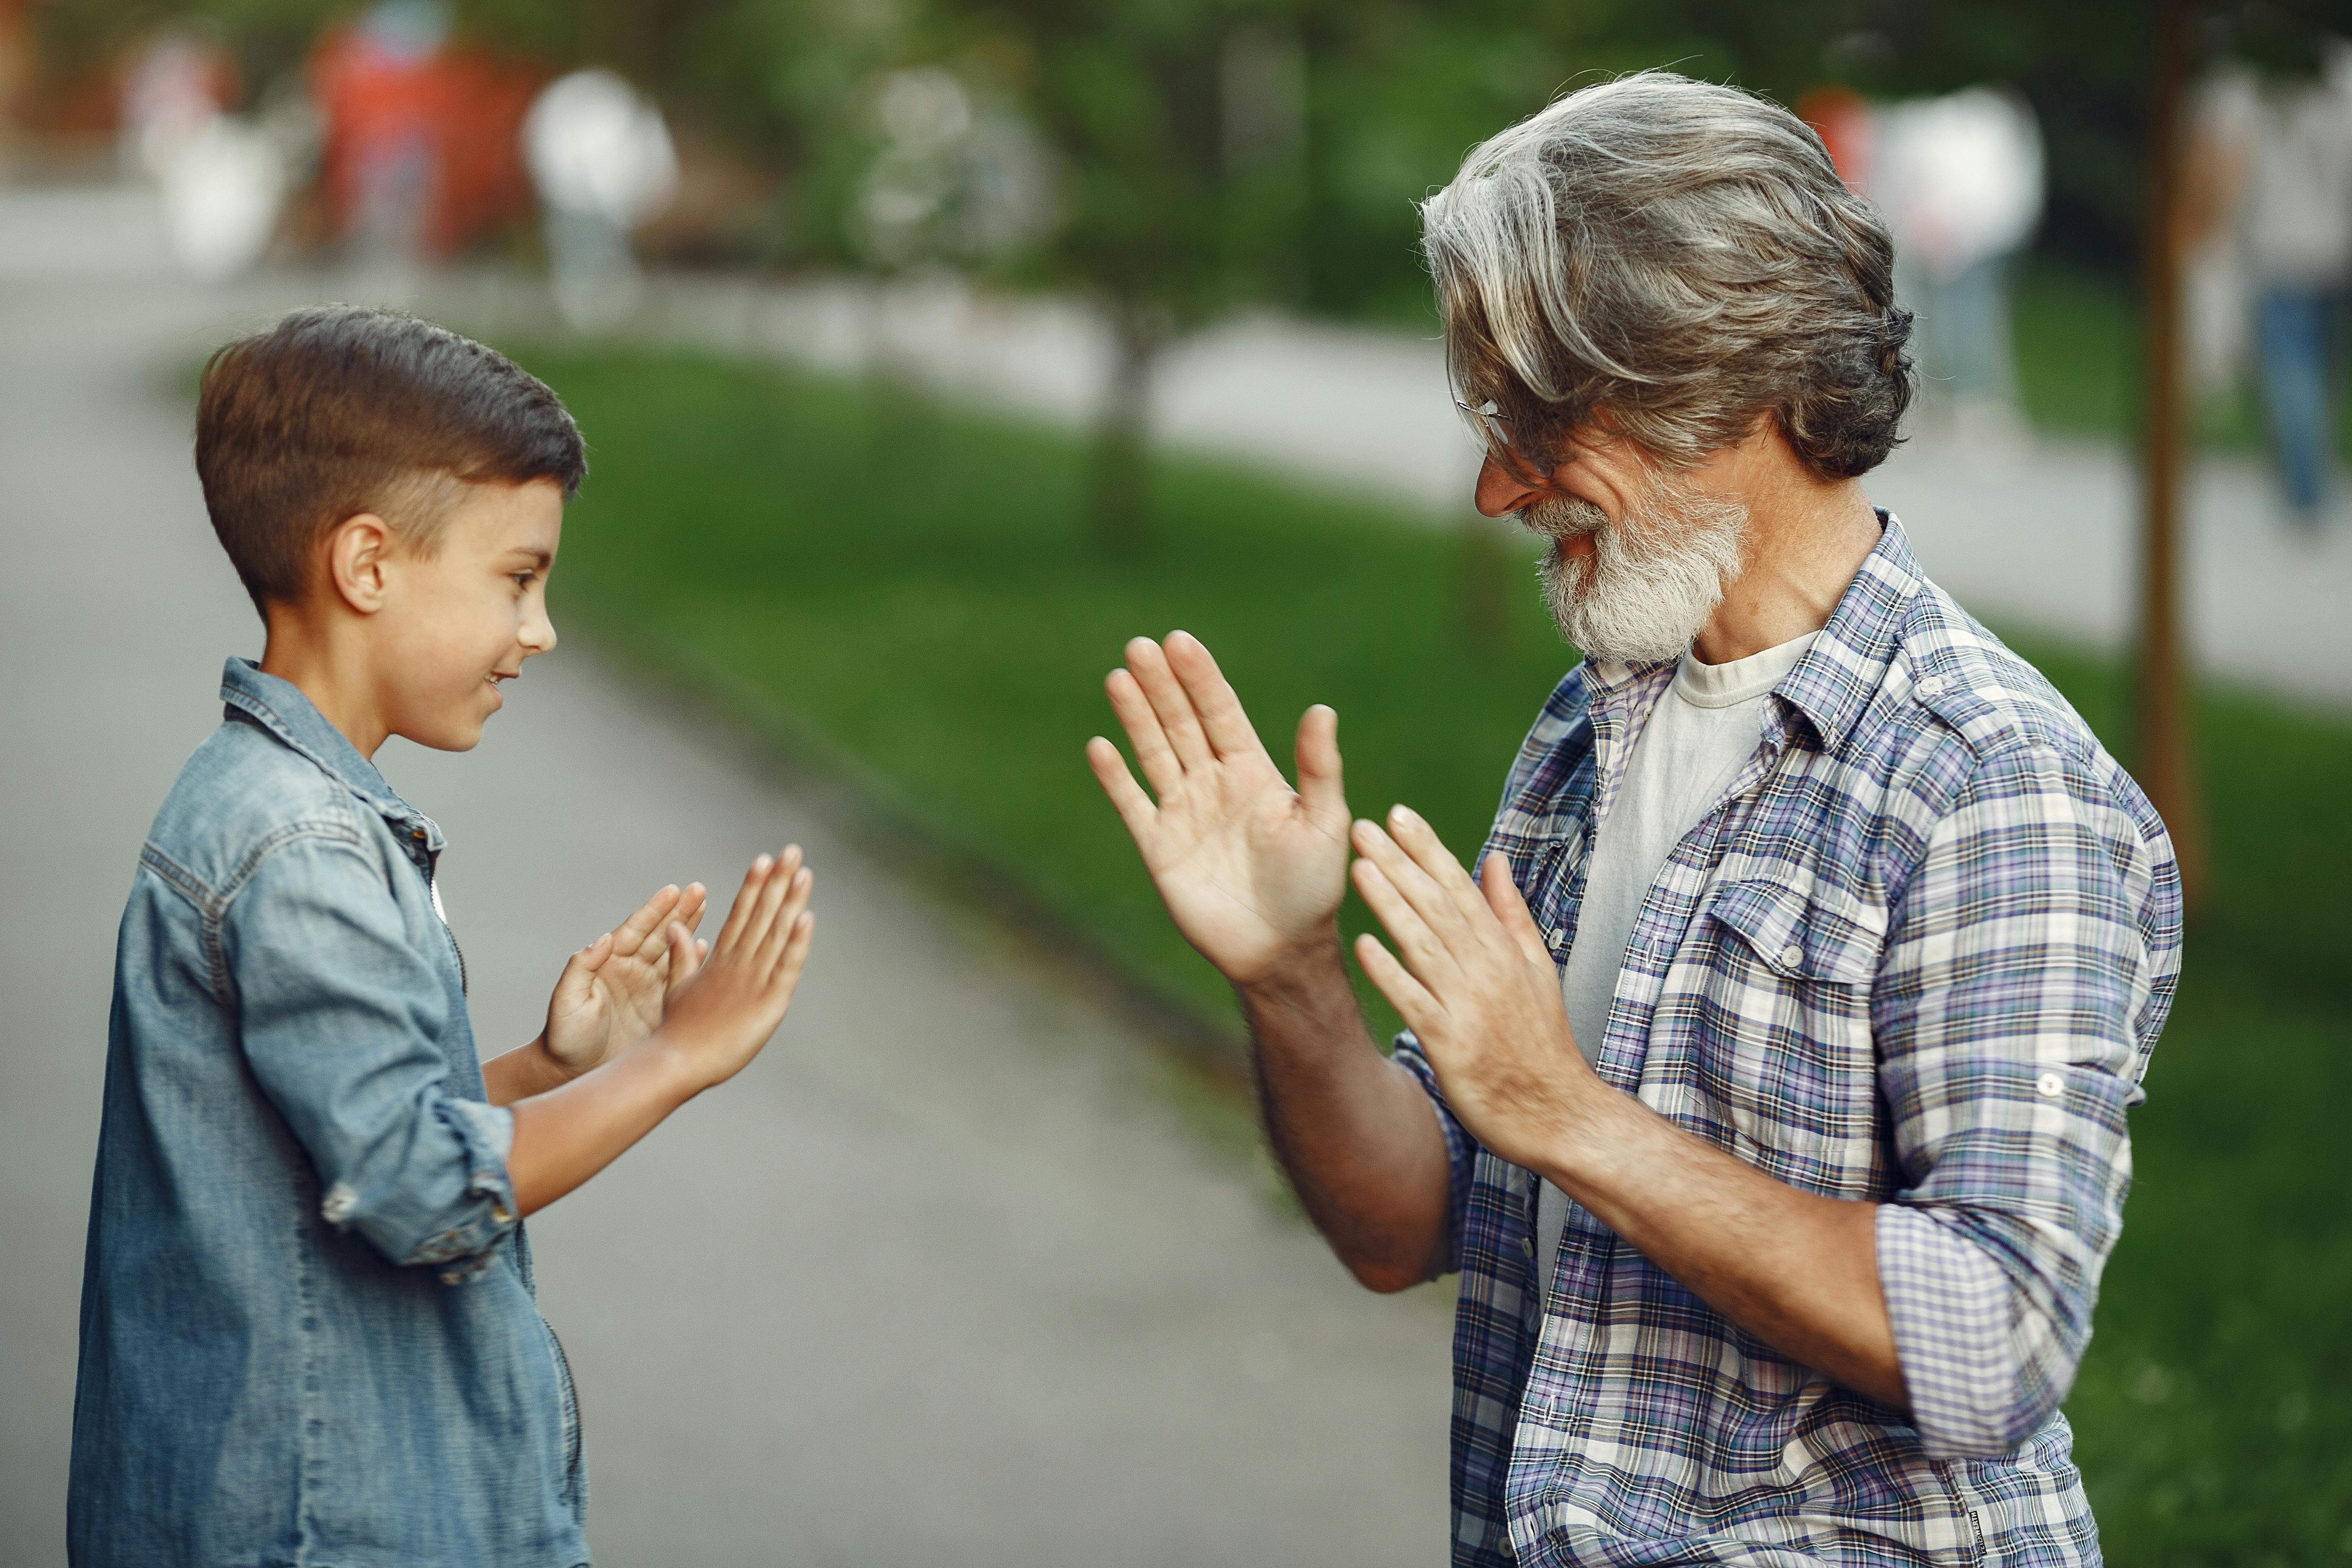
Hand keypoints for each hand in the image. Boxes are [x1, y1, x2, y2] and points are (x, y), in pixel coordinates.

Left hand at [542, 882, 711, 1079]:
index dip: (655, 911)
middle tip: (699, 890)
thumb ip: (581, 968)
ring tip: (708, 906)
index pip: (636, 930)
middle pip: (660, 935)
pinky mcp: (661, 1008)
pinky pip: (682, 980)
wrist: (574, 1071)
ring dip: (690, 929)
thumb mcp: (567, 1000)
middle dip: (679, 911)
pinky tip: (707, 947)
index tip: (673, 890)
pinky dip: (695, 962)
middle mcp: (632, 970)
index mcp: (610, 963)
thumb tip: (603, 939)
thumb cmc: (564, 1037)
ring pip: (674, 952)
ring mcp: (648, 988)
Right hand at [653, 847, 815, 1091]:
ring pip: (776, 934)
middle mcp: (738, 964)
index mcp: (719, 960)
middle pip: (761, 915)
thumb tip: (674, 926)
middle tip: (793, 850)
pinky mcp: (769, 1003)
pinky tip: (806, 919)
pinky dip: (796, 943)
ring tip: (803, 872)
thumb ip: (682, 955)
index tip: (764, 859)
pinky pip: (787, 968)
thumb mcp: (677, 987)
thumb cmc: (676, 1030)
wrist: (676, 1062)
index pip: (740, 915)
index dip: (754, 886)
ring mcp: (753, 981)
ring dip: (791, 902)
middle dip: (778, 881)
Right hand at [1086, 632, 1350, 987]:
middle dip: (1161, 685)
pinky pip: (1132, 804)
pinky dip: (1116, 778)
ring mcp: (1183, 813)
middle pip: (1182, 722)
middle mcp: (1214, 784)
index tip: (1180, 641)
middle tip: (1139, 646)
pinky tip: (1100, 745)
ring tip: (1119, 676)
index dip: (1201, 678)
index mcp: (1254, 772)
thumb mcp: (1324, 823)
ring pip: (1154, 752)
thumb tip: (1322, 709)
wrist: (1279, 949)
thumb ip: (1319, 768)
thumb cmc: (1312, 888)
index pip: (1221, 712)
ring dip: (1136, 716)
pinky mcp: (1159, 847)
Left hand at [1348, 805, 1600, 1175]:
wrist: (1557, 1113)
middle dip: (1400, 864)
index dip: (1429, 850)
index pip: (1461, 889)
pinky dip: (1391, 974)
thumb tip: (1494, 860)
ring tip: (1359, 869)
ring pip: (1424, 945)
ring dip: (1391, 905)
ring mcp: (1470, 1007)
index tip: (1399, 815)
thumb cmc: (1541, 1043)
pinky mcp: (1453, 1045)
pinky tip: (1363, 947)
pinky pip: (1417, 1003)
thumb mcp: (1537, 970)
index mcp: (1504, 951)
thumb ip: (1510, 913)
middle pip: (1438, 907)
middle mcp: (1487, 971)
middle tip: (1363, 827)